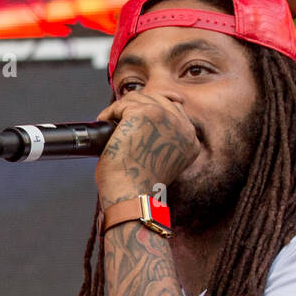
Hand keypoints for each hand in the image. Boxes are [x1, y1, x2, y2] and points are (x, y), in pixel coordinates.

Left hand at [93, 91, 198, 210]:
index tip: (134, 113)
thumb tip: (146, 123)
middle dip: (135, 105)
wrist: (131, 196)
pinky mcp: (145, 113)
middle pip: (158, 99)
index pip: (174, 109)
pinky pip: (123, 103)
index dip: (152, 107)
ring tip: (110, 120)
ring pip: (140, 98)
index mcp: (191, 141)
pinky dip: (110, 111)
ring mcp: (166, 118)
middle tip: (119, 117)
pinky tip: (104, 120)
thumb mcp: (161, 163)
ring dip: (122, 108)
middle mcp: (183, 127)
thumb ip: (163, 142)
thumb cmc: (139, 186)